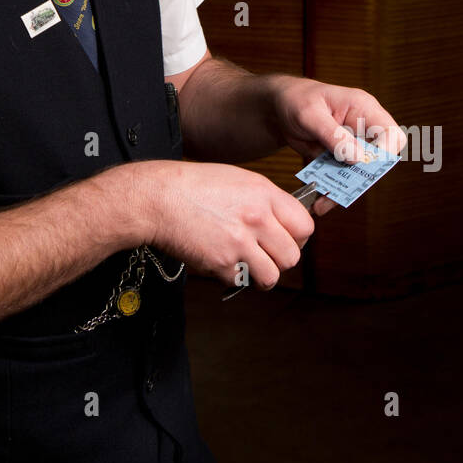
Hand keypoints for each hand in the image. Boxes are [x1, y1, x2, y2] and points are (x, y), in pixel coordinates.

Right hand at [137, 159, 316, 290]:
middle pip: (293, 256)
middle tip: (264, 255)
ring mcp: (239, 242)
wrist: (157, 198)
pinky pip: (242, 282)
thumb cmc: (192, 186)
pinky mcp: (222, 263)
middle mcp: (257, 218)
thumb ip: (265, 200)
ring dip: (260, 275)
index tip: (287, 240)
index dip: (298, 238)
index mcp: (264, 194)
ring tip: (246, 264)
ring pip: (272, 276)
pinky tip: (221, 261)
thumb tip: (284, 223)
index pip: (305, 226)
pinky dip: (233, 277)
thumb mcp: (237, 180)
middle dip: (279, 260)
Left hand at [267, 75, 406, 216]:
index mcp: (364, 109)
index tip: (364, 166)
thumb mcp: (310, 114)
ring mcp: (353, 146)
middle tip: (339, 193)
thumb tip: (357, 158)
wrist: (281, 107)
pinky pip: (342, 178)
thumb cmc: (297, 100)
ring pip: (359, 175)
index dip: (385, 153)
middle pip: (378, 161)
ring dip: (343, 190)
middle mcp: (364, 129)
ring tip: (322, 203)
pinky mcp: (341, 159)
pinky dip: (331, 190)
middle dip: (361, 180)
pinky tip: (318, 199)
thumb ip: (333, 135)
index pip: (391, 133)